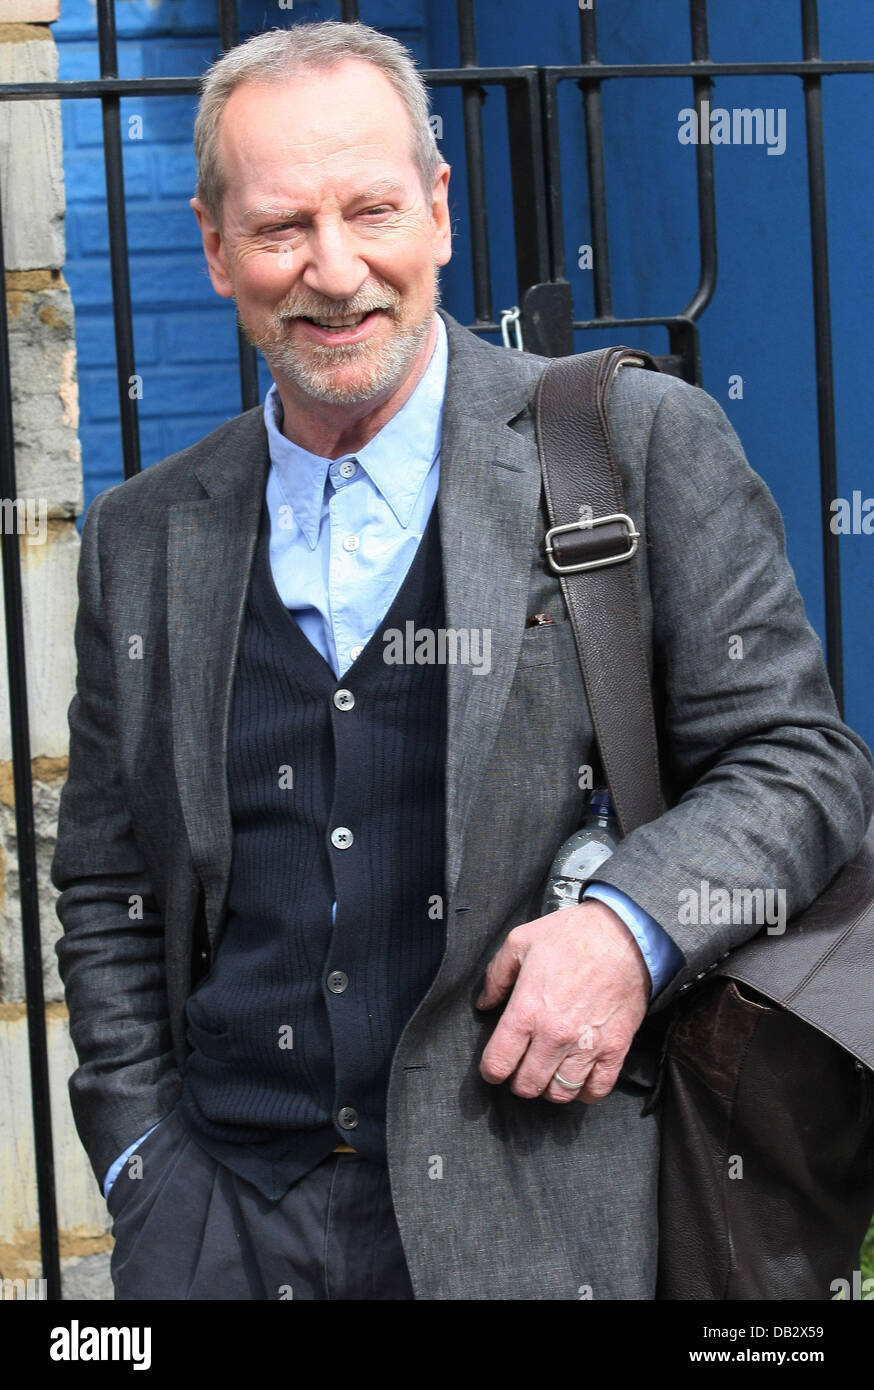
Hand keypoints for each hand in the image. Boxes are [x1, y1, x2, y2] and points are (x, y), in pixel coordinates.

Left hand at [476, 899, 649, 1103]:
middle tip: (522, 1068)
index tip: (494, 1067)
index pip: (498, 1064)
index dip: (491, 1070)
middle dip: (519, 1081)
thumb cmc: (573, 935)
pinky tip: (578, 1076)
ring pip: (560, 1093)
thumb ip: (496, 976)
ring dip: (550, 1088)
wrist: (625, 934)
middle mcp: (555, 1034)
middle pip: (527, 1085)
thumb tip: (484, 1003)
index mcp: (527, 1010)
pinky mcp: (615, 1049)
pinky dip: (585, 1091)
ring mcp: (587, 1045)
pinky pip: (597, 1090)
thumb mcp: (520, 942)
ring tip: (549, 1072)